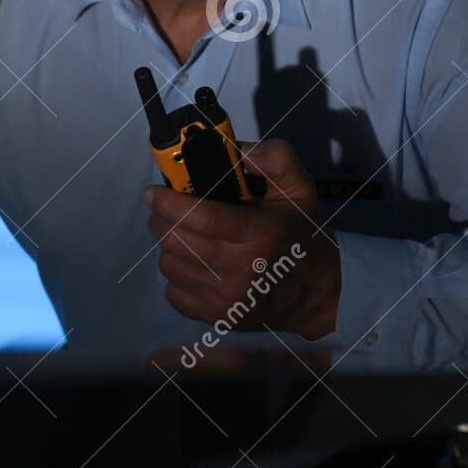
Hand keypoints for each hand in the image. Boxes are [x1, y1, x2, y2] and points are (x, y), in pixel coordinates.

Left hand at [144, 139, 340, 339]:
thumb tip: (236, 151)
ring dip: (170, 246)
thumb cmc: (301, 236)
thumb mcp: (299, 190)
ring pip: (170, 265)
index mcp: (260, 234)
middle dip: (161, 220)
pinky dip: (177, 275)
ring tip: (185, 237)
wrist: (314, 293)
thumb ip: (274, 159)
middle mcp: (241, 270)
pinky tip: (194, 264)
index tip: (152, 192)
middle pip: (177, 240)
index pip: (200, 217)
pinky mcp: (216, 317)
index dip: (169, 202)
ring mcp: (227, 298)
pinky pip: (173, 292)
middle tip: (164, 210)